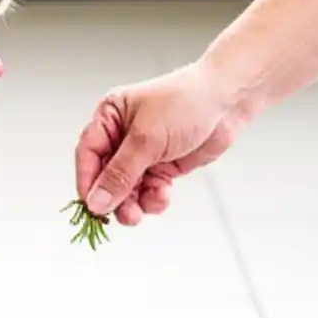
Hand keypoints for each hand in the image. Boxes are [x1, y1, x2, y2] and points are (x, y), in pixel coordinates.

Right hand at [74, 63, 248, 225]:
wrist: (229, 100)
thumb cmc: (185, 104)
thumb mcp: (146, 139)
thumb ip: (119, 174)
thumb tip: (95, 203)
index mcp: (109, 118)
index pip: (88, 154)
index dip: (88, 181)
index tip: (91, 206)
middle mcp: (122, 136)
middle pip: (107, 176)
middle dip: (115, 198)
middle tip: (122, 216)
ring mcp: (143, 153)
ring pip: (127, 188)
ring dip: (134, 202)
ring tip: (141, 212)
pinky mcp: (162, 166)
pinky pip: (148, 189)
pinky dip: (154, 197)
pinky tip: (163, 194)